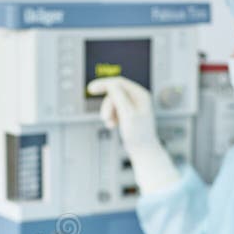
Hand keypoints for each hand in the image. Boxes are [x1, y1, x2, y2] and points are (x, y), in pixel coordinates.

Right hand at [88, 77, 180, 193]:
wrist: (143, 151)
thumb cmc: (139, 135)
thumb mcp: (128, 115)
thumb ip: (119, 98)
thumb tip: (111, 83)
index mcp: (140, 95)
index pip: (119, 82)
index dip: (104, 84)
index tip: (90, 89)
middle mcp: (137, 98)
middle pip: (114, 93)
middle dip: (107, 105)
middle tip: (105, 118)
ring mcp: (132, 105)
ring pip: (113, 101)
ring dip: (108, 112)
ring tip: (110, 124)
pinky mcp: (128, 113)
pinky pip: (114, 109)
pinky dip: (111, 117)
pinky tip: (112, 125)